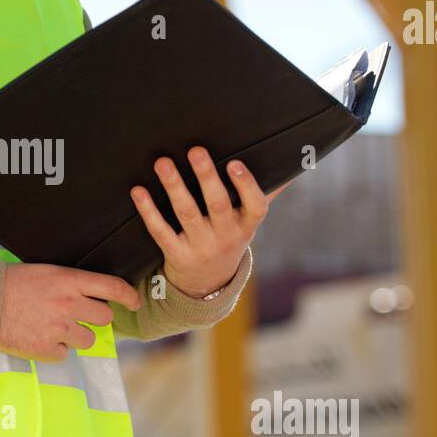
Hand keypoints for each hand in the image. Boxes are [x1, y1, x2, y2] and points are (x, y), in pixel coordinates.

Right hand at [0, 262, 140, 362]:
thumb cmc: (12, 283)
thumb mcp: (47, 272)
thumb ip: (72, 285)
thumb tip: (92, 297)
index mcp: (69, 281)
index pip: (112, 287)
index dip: (128, 296)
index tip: (134, 301)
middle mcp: (69, 305)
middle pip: (104, 317)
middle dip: (94, 317)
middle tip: (77, 314)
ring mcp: (59, 329)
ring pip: (88, 340)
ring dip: (77, 336)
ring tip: (55, 327)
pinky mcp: (46, 349)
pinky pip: (64, 354)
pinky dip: (55, 349)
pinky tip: (40, 337)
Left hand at [129, 147, 289, 298]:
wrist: (208, 285)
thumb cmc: (230, 238)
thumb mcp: (249, 222)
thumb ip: (266, 191)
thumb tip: (298, 160)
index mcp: (246, 225)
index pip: (255, 206)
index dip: (246, 185)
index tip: (235, 163)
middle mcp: (226, 237)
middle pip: (217, 204)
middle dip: (207, 177)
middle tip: (195, 150)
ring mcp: (201, 247)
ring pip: (187, 214)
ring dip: (175, 186)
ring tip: (163, 163)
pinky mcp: (177, 255)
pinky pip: (161, 231)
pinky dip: (148, 211)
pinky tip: (139, 191)